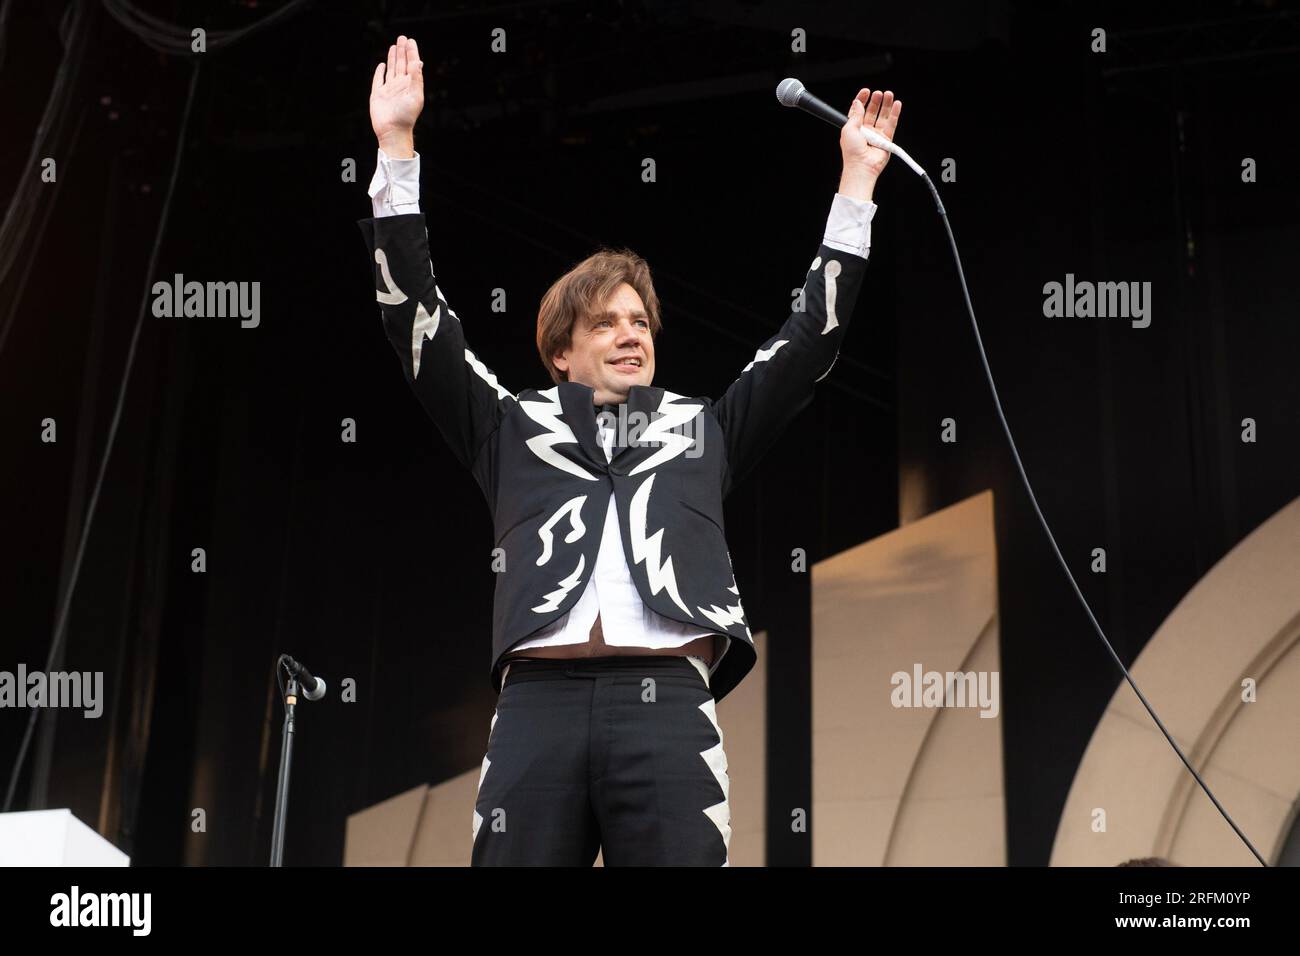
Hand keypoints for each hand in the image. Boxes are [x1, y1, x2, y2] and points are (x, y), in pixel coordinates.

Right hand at [370, 36, 423, 156]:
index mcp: (410, 85)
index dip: (411, 52)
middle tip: (402, 38)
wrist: (393, 131)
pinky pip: (378, 80)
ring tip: (394, 46)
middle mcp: (400, 85)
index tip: (410, 41)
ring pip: (391, 69)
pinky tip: (382, 65)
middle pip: (401, 64)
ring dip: (393, 57)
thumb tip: (418, 61)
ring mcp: (389, 89)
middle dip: (402, 51)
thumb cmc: (406, 116)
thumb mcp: (415, 96)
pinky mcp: (377, 94)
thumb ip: (416, 78)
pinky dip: (380, 72)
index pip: (411, 64)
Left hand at [840, 88, 900, 177]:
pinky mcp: (886, 140)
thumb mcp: (848, 129)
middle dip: (876, 101)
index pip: (858, 110)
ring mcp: (876, 135)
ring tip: (889, 95)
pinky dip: (895, 114)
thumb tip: (857, 102)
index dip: (862, 100)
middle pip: (872, 112)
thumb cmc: (852, 152)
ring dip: (886, 105)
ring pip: (883, 117)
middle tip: (879, 93)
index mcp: (854, 128)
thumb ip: (855, 114)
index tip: (866, 91)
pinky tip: (897, 105)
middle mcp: (865, 131)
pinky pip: (891, 125)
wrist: (861, 166)